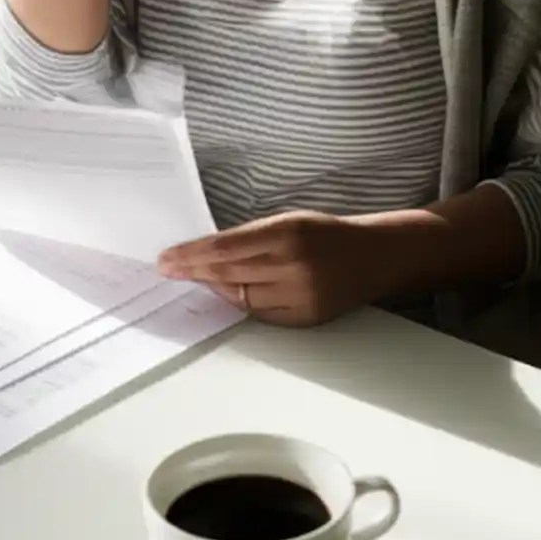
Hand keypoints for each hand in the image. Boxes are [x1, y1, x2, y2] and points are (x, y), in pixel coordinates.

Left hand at [156, 211, 388, 325]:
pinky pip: (259, 314)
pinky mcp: (305, 318)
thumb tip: (203, 255)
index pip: (225, 248)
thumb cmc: (325, 234)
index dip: (191, 256)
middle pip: (228, 273)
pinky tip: (230, 292)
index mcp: (288, 233)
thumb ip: (249, 238)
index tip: (166, 260)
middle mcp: (294, 266)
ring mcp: (300, 296)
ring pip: (239, 298)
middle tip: (167, 270)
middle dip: (193, 272)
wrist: (375, 257)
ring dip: (214, 288)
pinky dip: (240, 303)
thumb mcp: (289, 221)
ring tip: (199, 278)